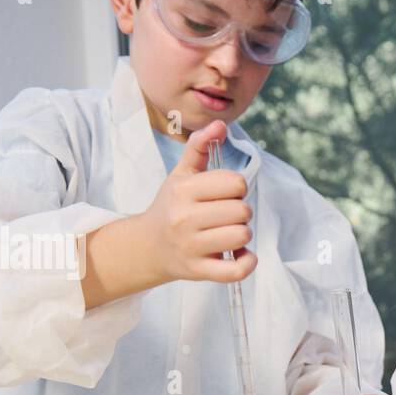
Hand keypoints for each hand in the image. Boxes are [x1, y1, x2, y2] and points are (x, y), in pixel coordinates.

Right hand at [142, 119, 256, 283]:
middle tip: (225, 216)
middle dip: (240, 212)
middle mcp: (184, 217)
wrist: (148, 246)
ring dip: (242, 235)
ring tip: (228, 234)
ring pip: (242, 235)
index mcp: (183, 190)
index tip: (224, 195)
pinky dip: (247, 263)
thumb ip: (200, 147)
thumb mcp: (181, 174)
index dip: (237, 188)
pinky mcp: (198, 270)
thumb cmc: (171, 207)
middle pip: (242, 210)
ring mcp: (191, 246)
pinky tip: (242, 255)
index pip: (235, 183)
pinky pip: (236, 270)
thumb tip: (220, 124)